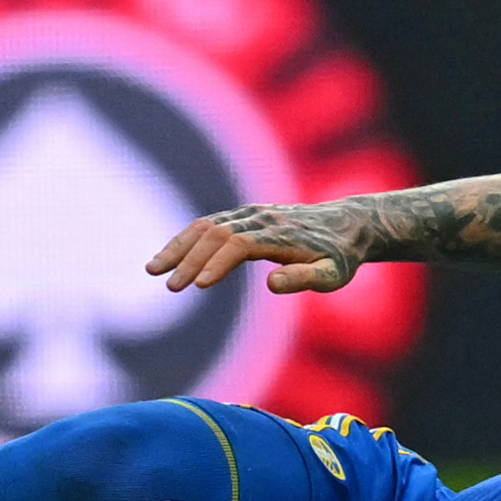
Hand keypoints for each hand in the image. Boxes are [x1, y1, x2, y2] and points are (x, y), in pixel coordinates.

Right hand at [150, 202, 357, 293]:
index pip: (239, 245)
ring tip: (152, 270)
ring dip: (179, 246)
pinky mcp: (246, 215)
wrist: (347, 224)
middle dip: (190, 259)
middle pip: (217, 234)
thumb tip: (271, 284)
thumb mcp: (333, 274)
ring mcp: (252, 214)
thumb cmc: (341, 256)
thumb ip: (306, 279)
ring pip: (207, 225)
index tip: (198, 285)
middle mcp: (262, 219)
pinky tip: (170, 256)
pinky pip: (210, 223)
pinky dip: (187, 238)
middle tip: (170, 286)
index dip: (217, 263)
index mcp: (281, 235)